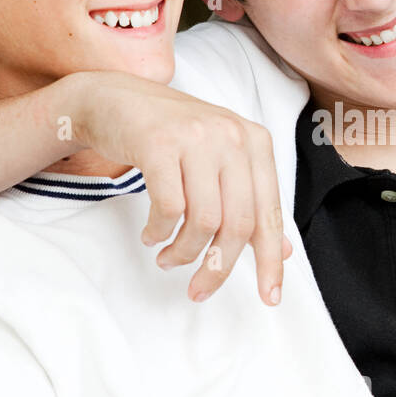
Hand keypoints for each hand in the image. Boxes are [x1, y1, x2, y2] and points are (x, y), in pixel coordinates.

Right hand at [64, 70, 289, 304]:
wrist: (115, 99)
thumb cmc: (171, 136)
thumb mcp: (219, 161)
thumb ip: (250, 200)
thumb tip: (280, 251)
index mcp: (255, 142)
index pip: (269, 213)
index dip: (269, 262)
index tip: (269, 298)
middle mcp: (232, 136)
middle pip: (238, 223)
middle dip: (219, 268)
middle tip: (199, 289)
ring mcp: (196, 137)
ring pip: (204, 220)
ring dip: (184, 252)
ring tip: (169, 258)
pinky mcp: (159, 143)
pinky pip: (168, 208)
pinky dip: (159, 232)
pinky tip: (151, 234)